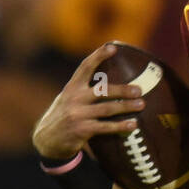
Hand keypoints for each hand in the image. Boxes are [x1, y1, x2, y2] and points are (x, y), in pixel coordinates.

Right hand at [31, 42, 144, 161]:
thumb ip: (84, 91)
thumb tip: (113, 84)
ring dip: (126, 106)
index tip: (112, 47)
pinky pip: (105, 127)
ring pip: (107, 108)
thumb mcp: (69, 99)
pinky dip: (121, 126)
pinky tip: (133, 124)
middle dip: (122, 89)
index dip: (98, 56)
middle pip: (102, 90)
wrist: (47, 140)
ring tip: (141, 104)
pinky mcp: (82, 130)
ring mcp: (78, 114)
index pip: (85, 67)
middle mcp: (74, 98)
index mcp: (72, 87)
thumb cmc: (64, 117)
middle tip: (139, 89)